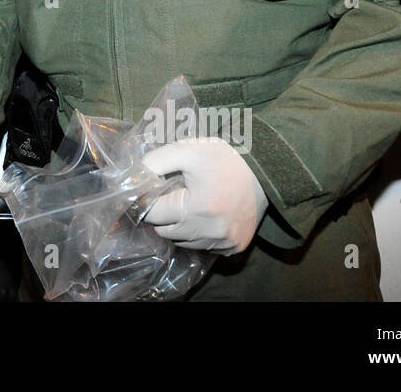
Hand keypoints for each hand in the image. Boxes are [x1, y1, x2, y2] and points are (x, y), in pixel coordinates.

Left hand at [142, 137, 267, 254]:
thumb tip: (135, 177)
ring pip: (183, 242)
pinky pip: (204, 248)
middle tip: (172, 195)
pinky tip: (205, 216)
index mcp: (196, 208)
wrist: (265, 172)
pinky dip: (198, 235)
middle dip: (163, 214)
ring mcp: (223, 243)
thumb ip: (156, 162)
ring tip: (189, 204)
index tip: (154, 190)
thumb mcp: (187, 150)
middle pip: (165, 231)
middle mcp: (209, 232)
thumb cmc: (224, 158)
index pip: (153, 214)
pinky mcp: (234, 248)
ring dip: (179, 226)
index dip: (149, 200)